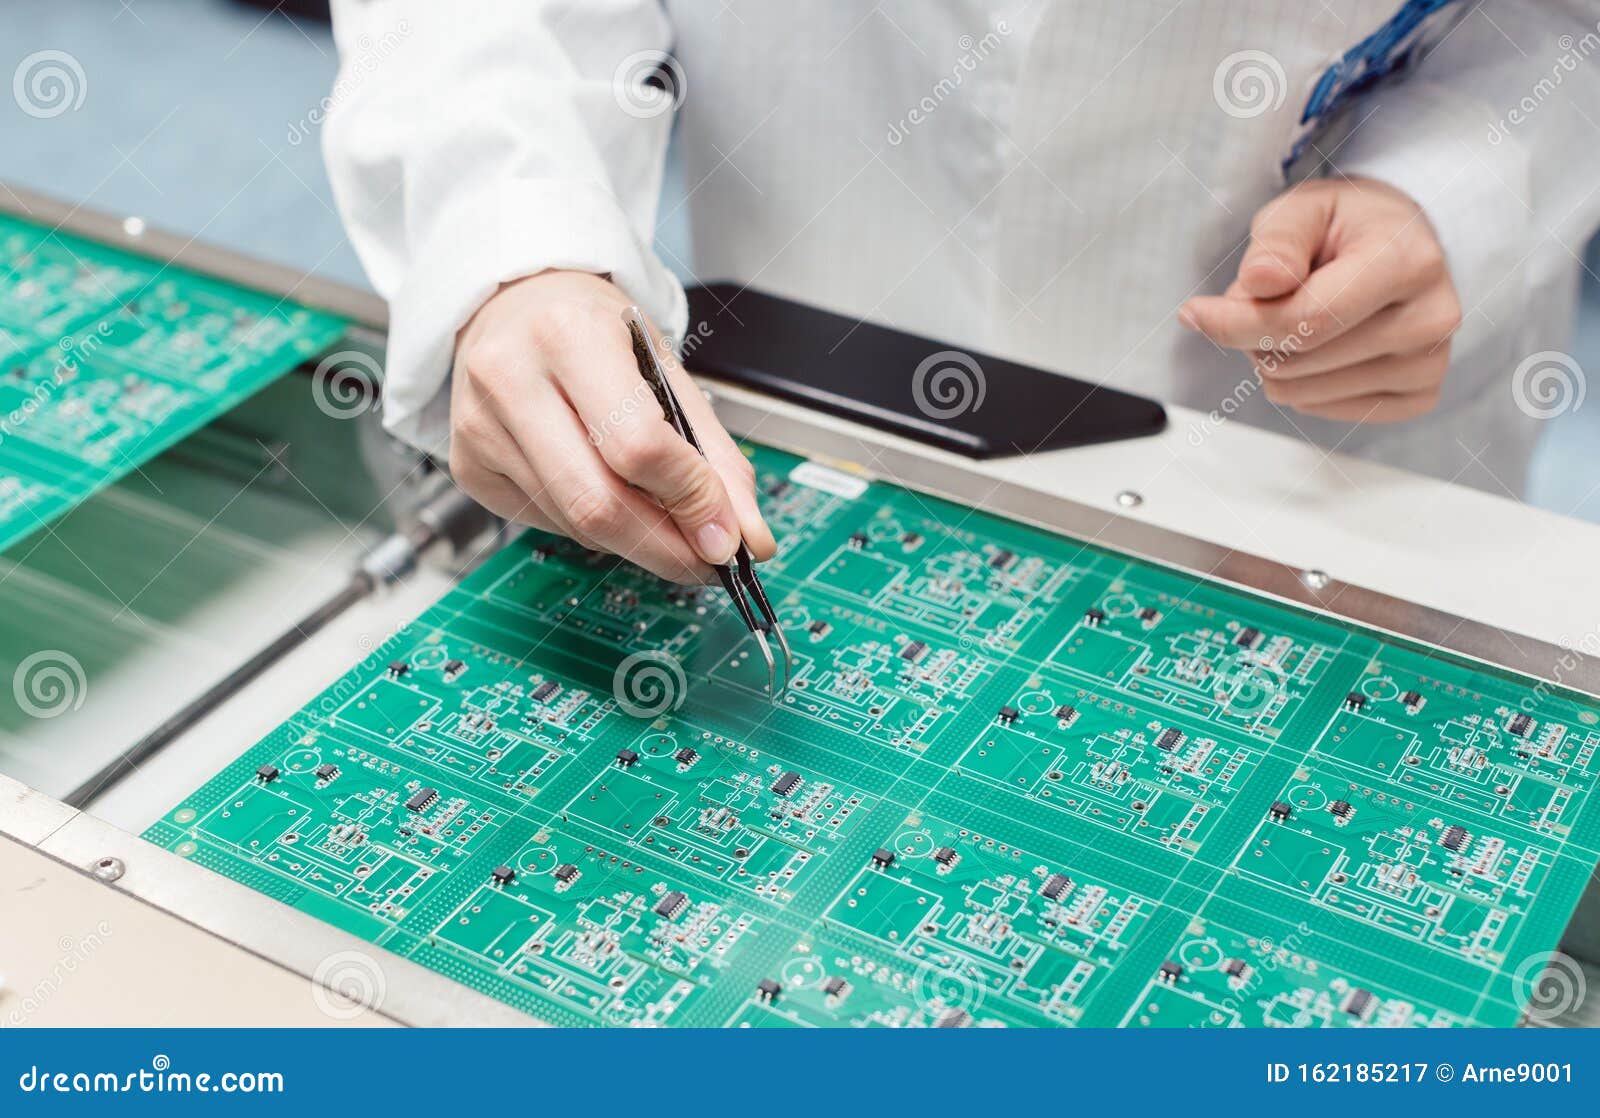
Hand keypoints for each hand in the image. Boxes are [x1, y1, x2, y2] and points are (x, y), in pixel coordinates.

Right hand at [447, 270, 775, 582]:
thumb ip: (712, 453)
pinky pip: (546, 523)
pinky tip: (602, 493)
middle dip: (664, 547)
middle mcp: (510, 377)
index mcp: (570, 335)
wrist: (512, 304)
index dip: (690, 500)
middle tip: (704, 560)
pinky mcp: (467, 466)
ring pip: (572, 524)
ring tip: (662, 522)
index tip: (727, 536)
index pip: (638, 444)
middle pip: (597, 502)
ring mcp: (478, 426)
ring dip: (633, 541)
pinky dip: (590, 527)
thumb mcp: (664, 367)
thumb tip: (746, 536)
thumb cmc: (591, 330)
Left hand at [1179, 177, 1461, 422]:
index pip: (1306, 319)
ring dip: (1274, 359)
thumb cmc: (1343, 226)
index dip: (1237, 323)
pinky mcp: (1418, 397)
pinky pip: (1320, 409)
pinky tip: (1321, 345)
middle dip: (1256, 333)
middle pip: (1296, 360)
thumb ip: (1277, 242)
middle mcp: (1431, 319)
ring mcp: (1429, 365)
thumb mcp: (1302, 210)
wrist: (1398, 244)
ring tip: (1298, 316)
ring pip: (1299, 392)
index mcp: (1409, 263)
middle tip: (1269, 299)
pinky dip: (1300, 382)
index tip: (1194, 312)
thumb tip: (1261, 282)